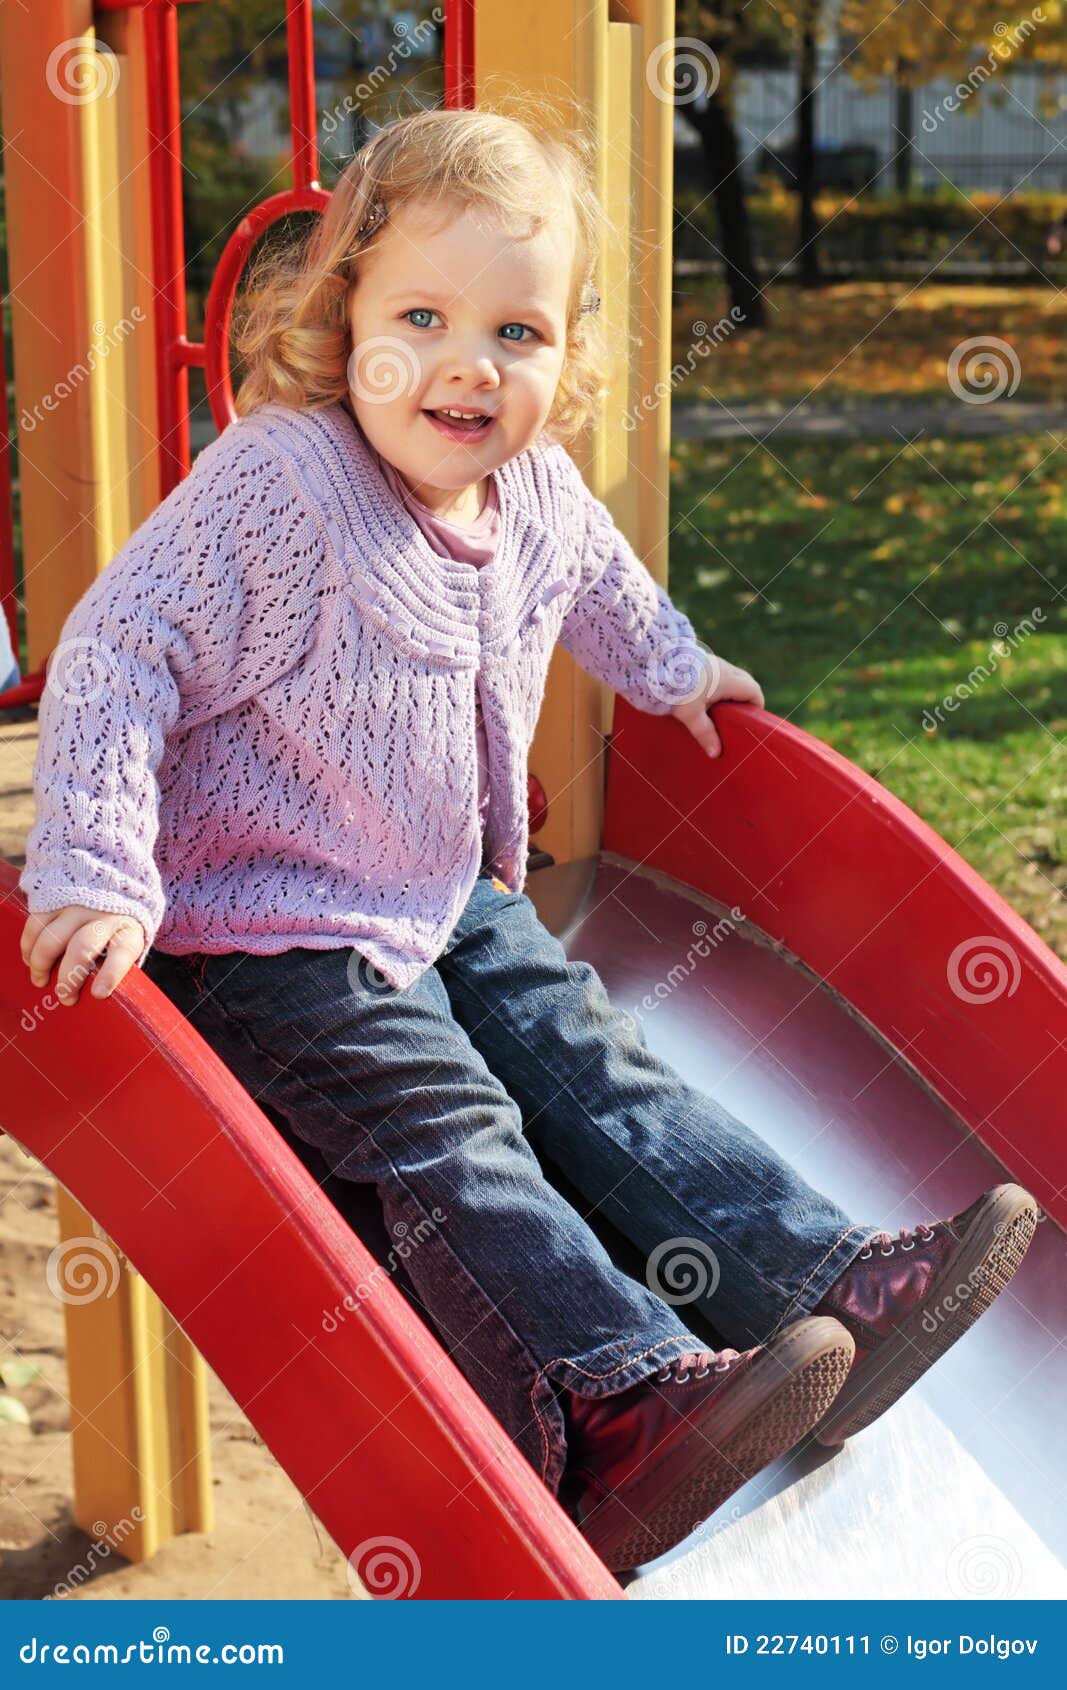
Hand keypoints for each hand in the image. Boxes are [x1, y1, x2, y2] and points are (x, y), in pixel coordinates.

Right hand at [20, 906, 145, 1007]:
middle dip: (69, 978)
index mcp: (128, 930)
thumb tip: (96, 994)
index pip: (123, 952)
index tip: (98, 994)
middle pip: (82, 948)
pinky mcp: (55, 900)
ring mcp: (78, 906)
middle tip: (65, 997)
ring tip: (41, 981)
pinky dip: (28, 947)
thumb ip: (116, 965)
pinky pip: (35, 926)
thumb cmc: (117, 927)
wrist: (110, 884)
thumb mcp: (128, 942)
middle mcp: (104, 916)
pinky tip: (30, 961)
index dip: (111, 974)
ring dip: (42, 965)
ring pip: (52, 938)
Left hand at [670, 656, 763, 758]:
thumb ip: (705, 733)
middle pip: (745, 681)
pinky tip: (705, 697)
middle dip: (745, 699)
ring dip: (731, 691)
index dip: (757, 705)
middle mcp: (724, 668)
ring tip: (720, 710)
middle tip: (737, 717)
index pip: (753, 691)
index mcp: (728, 680)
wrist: (656, 664)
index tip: (752, 720)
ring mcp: (713, 661)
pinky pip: (719, 672)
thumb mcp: (691, 714)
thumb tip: (715, 753)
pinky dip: (720, 685)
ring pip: (732, 676)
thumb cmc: (677, 690)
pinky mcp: (701, 660)